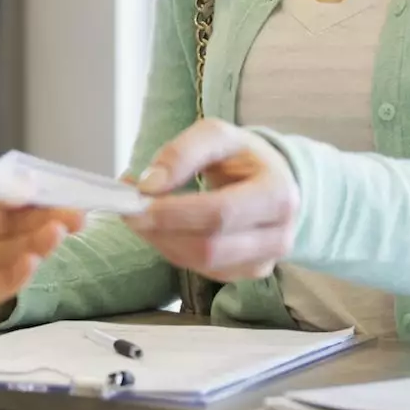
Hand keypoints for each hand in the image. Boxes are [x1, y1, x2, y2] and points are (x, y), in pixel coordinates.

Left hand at [0, 154, 83, 306]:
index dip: (43, 206)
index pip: (11, 203)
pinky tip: (32, 263)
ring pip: (6, 258)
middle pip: (13, 232)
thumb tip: (34, 188)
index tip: (74, 208)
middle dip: (44, 226)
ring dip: (35, 248)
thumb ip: (13, 185)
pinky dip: (15, 276)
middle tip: (76, 224)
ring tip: (57, 238)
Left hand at [123, 119, 299, 281]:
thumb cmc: (242, 156)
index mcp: (278, 195)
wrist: (271, 178)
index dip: (173, 212)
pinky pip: (202, 270)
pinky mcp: (248, 273)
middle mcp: (280, 235)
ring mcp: (266, 260)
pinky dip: (173, 250)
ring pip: (202, 263)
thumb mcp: (216, 136)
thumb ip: (182, 152)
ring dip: (162, 241)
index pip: (219, 213)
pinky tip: (162, 229)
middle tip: (129, 210)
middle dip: (161, 230)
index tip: (137, 199)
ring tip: (141, 216)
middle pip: (209, 246)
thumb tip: (150, 185)